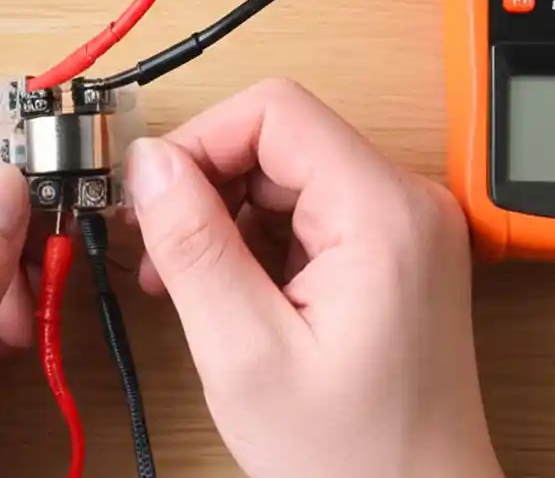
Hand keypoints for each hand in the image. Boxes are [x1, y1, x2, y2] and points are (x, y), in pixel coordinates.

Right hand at [126, 80, 501, 477]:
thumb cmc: (356, 456)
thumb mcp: (246, 353)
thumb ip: (194, 246)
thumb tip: (151, 165)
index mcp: (381, 213)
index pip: (275, 111)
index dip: (201, 141)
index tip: (154, 194)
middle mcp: (404, 203)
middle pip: (278, 139)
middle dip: (206, 185)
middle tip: (161, 252)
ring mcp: (401, 227)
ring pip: (285, 176)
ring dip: (225, 217)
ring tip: (191, 285)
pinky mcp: (390, 252)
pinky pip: (306, 214)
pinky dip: (255, 243)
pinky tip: (230, 294)